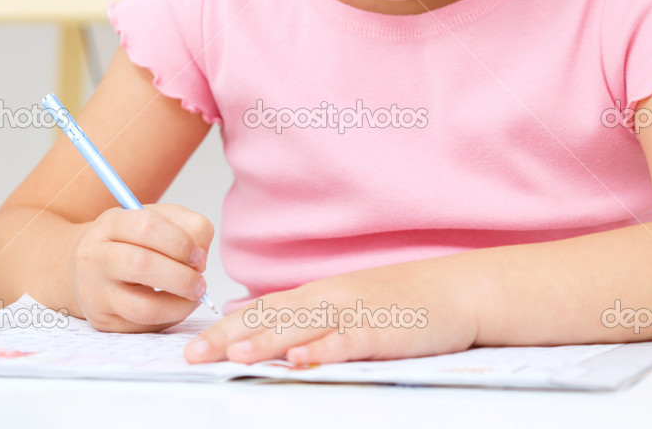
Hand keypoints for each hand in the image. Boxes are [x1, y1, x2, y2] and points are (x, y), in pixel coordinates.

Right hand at [71, 202, 212, 332]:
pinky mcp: (102, 321)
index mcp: (111, 224)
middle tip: (200, 282)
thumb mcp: (156, 218)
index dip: (180, 242)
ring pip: (142, 307)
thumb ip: (188, 226)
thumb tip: (201, 258)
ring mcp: (95, 293)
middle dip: (181, 277)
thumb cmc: (130, 241)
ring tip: (193, 297)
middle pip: (141, 265)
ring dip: (178, 305)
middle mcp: (96, 257)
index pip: (147, 226)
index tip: (199, 255)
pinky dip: (168, 318)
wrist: (85, 267)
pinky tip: (176, 306)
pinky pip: (143, 327)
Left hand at [184, 255, 477, 365]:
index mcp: (321, 294)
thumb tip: (259, 320)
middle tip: (194, 357)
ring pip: (302, 328)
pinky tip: (300, 361)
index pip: (263, 311)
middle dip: (231, 338)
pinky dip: (322, 350)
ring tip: (232, 356)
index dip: (227, 329)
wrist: (457, 291)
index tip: (193, 348)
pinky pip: (347, 341)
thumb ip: (307, 313)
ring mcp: (356, 312)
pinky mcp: (383, 330)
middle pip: (273, 318)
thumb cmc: (404, 301)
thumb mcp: (348, 302)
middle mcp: (331, 298)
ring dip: (266, 342)